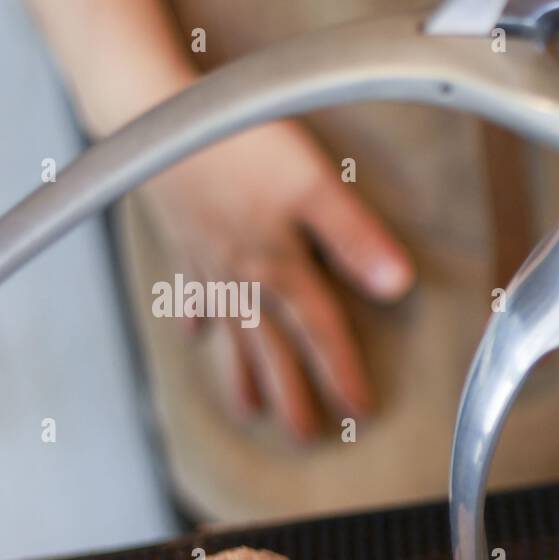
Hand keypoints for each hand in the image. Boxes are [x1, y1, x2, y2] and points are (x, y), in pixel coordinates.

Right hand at [139, 120, 414, 441]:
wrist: (156, 120)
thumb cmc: (241, 147)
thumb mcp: (313, 186)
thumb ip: (356, 238)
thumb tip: (400, 286)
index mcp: (283, 271)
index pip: (323, 336)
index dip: (343, 375)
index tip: (360, 413)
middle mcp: (245, 281)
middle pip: (274, 352)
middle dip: (290, 397)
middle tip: (303, 439)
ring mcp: (208, 267)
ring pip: (231, 337)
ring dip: (241, 376)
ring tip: (249, 412)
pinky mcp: (182, 244)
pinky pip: (190, 299)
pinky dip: (196, 323)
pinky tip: (197, 339)